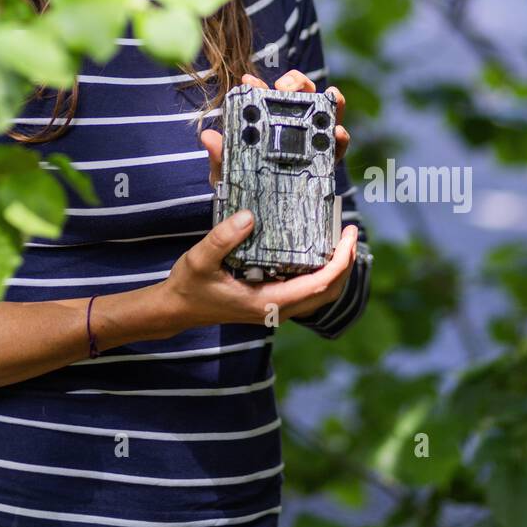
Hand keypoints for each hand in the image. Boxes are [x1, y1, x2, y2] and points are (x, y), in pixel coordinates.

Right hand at [163, 211, 358, 329]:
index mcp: (268, 302)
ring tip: (339, 239)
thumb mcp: (200, 259)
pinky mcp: (271, 303)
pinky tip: (315, 251)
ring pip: (320, 295)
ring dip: (335, 270)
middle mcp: (277, 310)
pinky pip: (306, 292)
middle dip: (346, 264)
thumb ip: (223, 238)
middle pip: (329, 293)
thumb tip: (249, 216)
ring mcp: (276, 309)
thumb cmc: (189, 286)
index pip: (319, 285)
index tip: (349, 235)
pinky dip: (320, 274)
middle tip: (349, 232)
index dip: (341, 261)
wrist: (177, 309)